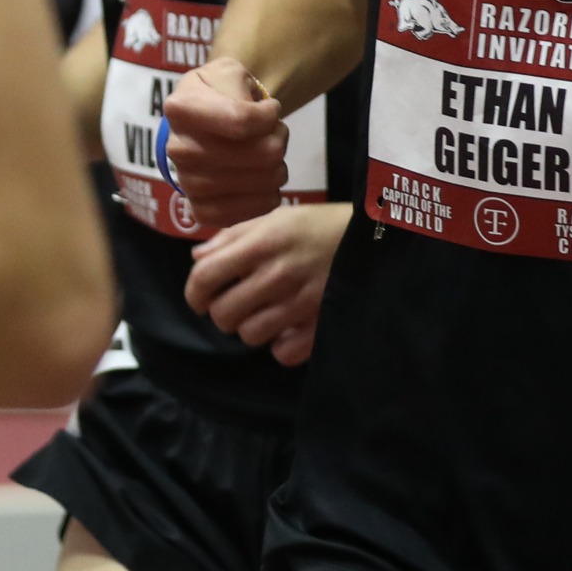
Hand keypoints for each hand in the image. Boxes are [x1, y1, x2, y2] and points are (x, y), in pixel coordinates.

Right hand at [162, 58, 287, 229]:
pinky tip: (266, 185)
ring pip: (259, 183)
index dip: (270, 116)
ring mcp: (187, 182)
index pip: (243, 121)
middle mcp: (178, 149)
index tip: (270, 110)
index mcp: (182, 109)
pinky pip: (243, 214)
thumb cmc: (224, 92)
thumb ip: (240, 85)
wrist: (209, 121)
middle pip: (260, 155)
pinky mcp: (199, 209)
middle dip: (279, 141)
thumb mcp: (230, 71)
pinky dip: (265, 200)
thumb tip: (252, 115)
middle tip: (275, 133)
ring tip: (271, 155)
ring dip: (277, 169)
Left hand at [184, 203, 350, 366]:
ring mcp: (300, 304)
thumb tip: (197, 256)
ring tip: (267, 313)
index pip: (205, 277)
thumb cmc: (322, 225)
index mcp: (263, 243)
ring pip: (250, 336)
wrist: (377, 238)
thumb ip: (235, 236)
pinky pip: (282, 353)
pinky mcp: (320, 326)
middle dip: (224, 312)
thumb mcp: (279, 217)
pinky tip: (289, 329)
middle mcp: (277, 275)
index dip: (194, 292)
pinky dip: (282, 345)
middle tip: (239, 303)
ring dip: (252, 327)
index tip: (201, 298)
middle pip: (223, 314)